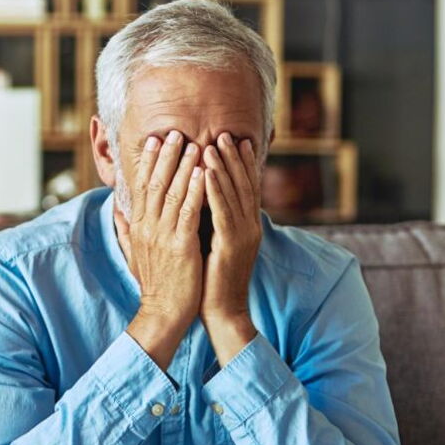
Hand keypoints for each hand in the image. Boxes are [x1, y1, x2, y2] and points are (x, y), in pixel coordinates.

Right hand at [115, 130, 206, 367]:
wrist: (163, 312)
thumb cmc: (155, 283)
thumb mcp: (135, 252)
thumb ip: (126, 229)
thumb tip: (116, 211)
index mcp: (138, 227)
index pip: (141, 187)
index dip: (149, 162)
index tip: (155, 140)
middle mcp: (147, 227)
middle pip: (155, 183)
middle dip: (166, 156)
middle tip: (175, 132)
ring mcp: (163, 236)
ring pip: (172, 192)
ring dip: (184, 166)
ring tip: (195, 144)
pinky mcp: (181, 246)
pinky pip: (188, 211)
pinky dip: (196, 190)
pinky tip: (205, 172)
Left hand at [200, 133, 261, 364]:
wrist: (220, 311)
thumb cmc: (210, 279)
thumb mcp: (211, 243)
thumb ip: (208, 221)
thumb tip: (196, 200)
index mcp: (244, 226)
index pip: (243, 188)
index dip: (238, 163)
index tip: (230, 140)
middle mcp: (248, 227)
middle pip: (243, 184)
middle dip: (233, 158)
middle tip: (225, 133)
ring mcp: (243, 235)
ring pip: (234, 193)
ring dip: (223, 166)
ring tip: (213, 143)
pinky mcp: (232, 245)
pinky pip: (223, 211)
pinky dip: (215, 189)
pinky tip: (206, 171)